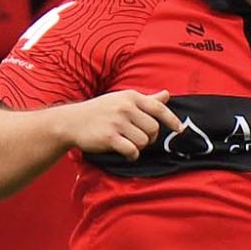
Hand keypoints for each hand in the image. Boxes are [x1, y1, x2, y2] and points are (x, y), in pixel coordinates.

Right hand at [55, 89, 180, 158]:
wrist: (71, 122)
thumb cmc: (101, 111)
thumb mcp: (122, 100)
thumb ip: (147, 100)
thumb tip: (167, 94)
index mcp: (131, 97)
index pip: (159, 109)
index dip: (172, 120)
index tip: (180, 130)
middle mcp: (124, 107)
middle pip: (153, 129)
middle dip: (150, 138)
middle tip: (138, 138)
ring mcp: (116, 122)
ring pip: (144, 141)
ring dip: (140, 147)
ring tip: (129, 143)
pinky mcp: (109, 137)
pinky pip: (132, 150)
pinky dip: (132, 155)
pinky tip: (127, 153)